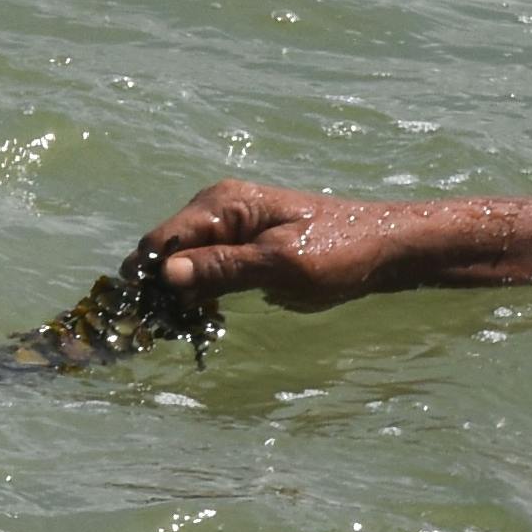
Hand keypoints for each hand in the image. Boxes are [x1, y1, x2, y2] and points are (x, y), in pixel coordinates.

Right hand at [139, 179, 411, 313]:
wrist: (383, 248)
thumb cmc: (338, 252)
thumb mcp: (280, 265)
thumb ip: (223, 268)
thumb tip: (166, 274)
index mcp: (223, 204)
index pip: (161, 240)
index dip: (148, 277)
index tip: (151, 316)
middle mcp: (218, 208)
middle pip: (166, 250)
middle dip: (163, 287)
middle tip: (177, 327)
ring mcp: (229, 226)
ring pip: (183, 262)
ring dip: (183, 293)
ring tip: (194, 323)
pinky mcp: (241, 245)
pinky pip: (205, 267)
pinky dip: (201, 291)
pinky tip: (210, 313)